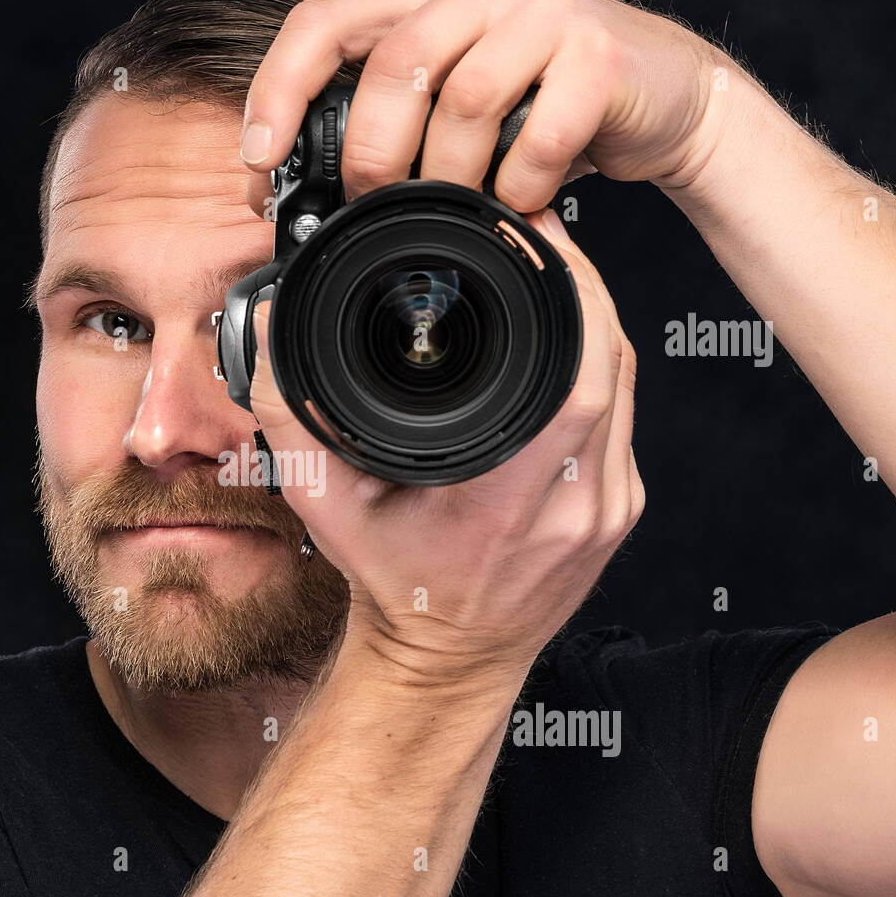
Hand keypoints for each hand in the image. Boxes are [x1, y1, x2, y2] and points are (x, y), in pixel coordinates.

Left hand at [241, 0, 721, 212]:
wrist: (661, 94)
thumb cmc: (543, 104)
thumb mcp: (453, 103)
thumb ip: (389, 124)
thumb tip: (303, 199)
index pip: (322, 23)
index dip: (277, 92)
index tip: (256, 162)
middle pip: (393, 67)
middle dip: (370, 155)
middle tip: (372, 206)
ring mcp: (542, 9)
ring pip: (464, 102)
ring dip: (450, 179)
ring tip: (458, 209)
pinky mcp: (598, 53)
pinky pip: (541, 133)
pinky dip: (521, 183)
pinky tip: (520, 199)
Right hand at [247, 210, 643, 686]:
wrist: (445, 658)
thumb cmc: (392, 583)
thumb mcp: (324, 503)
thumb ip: (287, 417)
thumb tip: (268, 333)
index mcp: (512, 498)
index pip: (581, 373)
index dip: (573, 292)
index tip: (541, 238)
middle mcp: (577, 504)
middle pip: (615, 362)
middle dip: (584, 287)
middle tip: (543, 238)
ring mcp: (607, 509)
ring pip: (627, 385)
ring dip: (597, 322)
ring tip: (552, 277)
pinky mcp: (618, 511)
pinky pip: (625, 418)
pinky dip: (602, 368)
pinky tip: (570, 341)